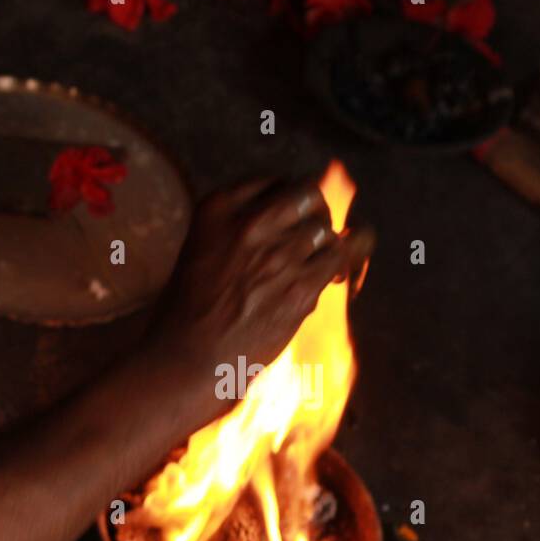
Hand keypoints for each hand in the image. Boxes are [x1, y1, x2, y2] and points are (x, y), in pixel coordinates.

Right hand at [149, 175, 375, 384]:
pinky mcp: (299, 288)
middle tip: (317, 234)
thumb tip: (286, 224)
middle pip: (306, 194)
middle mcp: (248, 224)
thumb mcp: (199, 250)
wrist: (188, 359)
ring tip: (328, 263)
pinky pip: (341, 256)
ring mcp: (276, 255)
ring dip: (329, 244)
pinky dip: (351, 256)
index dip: (291, 199)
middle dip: (316, 212)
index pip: (274, 181)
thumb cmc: (188, 312)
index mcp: (217, 208)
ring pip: (325, 228)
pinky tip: (350, 260)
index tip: (296, 215)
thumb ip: (236, 230)